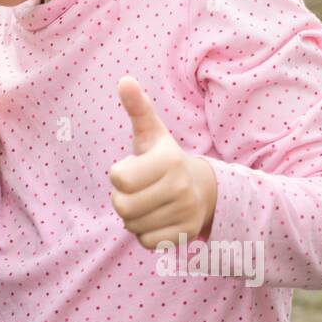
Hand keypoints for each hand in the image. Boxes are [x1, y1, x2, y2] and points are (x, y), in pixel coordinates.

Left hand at [108, 76, 216, 248]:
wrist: (203, 189)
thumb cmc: (164, 159)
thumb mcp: (152, 133)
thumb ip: (138, 108)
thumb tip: (124, 79)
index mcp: (169, 160)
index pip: (119, 179)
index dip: (118, 176)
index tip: (132, 170)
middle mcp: (180, 187)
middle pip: (123, 207)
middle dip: (122, 199)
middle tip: (136, 191)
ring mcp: (185, 213)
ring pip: (132, 226)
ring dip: (133, 217)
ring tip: (148, 203)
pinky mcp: (184, 235)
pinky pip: (145, 242)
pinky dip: (144, 233)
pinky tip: (156, 218)